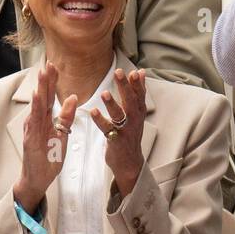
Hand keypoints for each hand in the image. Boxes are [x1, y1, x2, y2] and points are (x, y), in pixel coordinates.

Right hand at [13, 62, 76, 214]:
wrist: (37, 179)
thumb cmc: (47, 158)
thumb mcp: (62, 135)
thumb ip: (66, 117)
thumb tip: (73, 98)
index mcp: (44, 120)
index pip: (49, 96)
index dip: (51, 81)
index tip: (55, 65)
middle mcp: (36, 121)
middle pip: (42, 97)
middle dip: (45, 80)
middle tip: (49, 62)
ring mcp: (32, 129)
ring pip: (37, 105)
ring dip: (40, 88)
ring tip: (43, 73)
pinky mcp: (30, 138)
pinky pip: (34, 121)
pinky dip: (36, 108)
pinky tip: (38, 96)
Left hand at [90, 68, 146, 195]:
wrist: (130, 162)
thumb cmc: (131, 133)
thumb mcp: (137, 112)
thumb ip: (138, 92)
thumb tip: (141, 72)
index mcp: (138, 112)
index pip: (139, 95)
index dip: (137, 84)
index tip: (134, 71)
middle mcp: (134, 120)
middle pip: (130, 101)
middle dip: (125, 87)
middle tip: (118, 72)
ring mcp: (125, 130)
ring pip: (119, 115)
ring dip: (112, 103)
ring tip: (104, 93)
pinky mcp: (116, 140)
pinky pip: (107, 129)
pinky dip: (100, 120)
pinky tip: (93, 111)